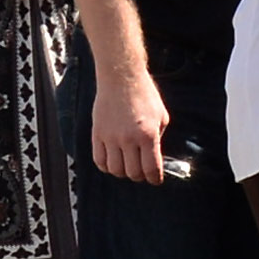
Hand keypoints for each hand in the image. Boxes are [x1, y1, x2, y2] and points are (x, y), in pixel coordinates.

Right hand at [91, 63, 170, 182]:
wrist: (121, 78)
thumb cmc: (144, 94)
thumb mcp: (161, 116)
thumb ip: (159, 139)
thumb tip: (155, 157)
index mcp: (148, 135)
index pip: (151, 168)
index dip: (155, 179)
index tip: (156, 181)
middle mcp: (128, 139)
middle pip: (132, 173)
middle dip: (140, 176)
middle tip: (143, 172)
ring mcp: (110, 138)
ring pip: (115, 170)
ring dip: (123, 172)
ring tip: (128, 166)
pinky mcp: (97, 134)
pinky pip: (99, 160)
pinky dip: (106, 166)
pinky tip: (113, 162)